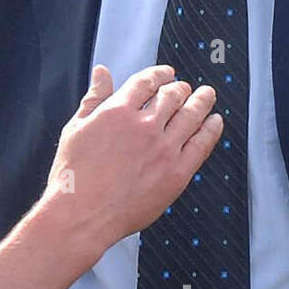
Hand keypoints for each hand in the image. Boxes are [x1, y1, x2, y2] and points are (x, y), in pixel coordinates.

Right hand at [44, 65, 221, 253]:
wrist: (82, 215)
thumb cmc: (73, 177)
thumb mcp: (76, 129)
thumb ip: (93, 98)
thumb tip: (102, 73)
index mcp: (118, 111)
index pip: (146, 82)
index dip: (160, 74)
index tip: (167, 73)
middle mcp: (144, 126)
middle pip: (172, 96)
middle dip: (181, 88)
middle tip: (186, 88)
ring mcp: (163, 149)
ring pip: (191, 115)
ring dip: (201, 101)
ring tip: (207, 95)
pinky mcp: (176, 172)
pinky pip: (202, 144)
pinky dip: (211, 129)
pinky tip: (215, 122)